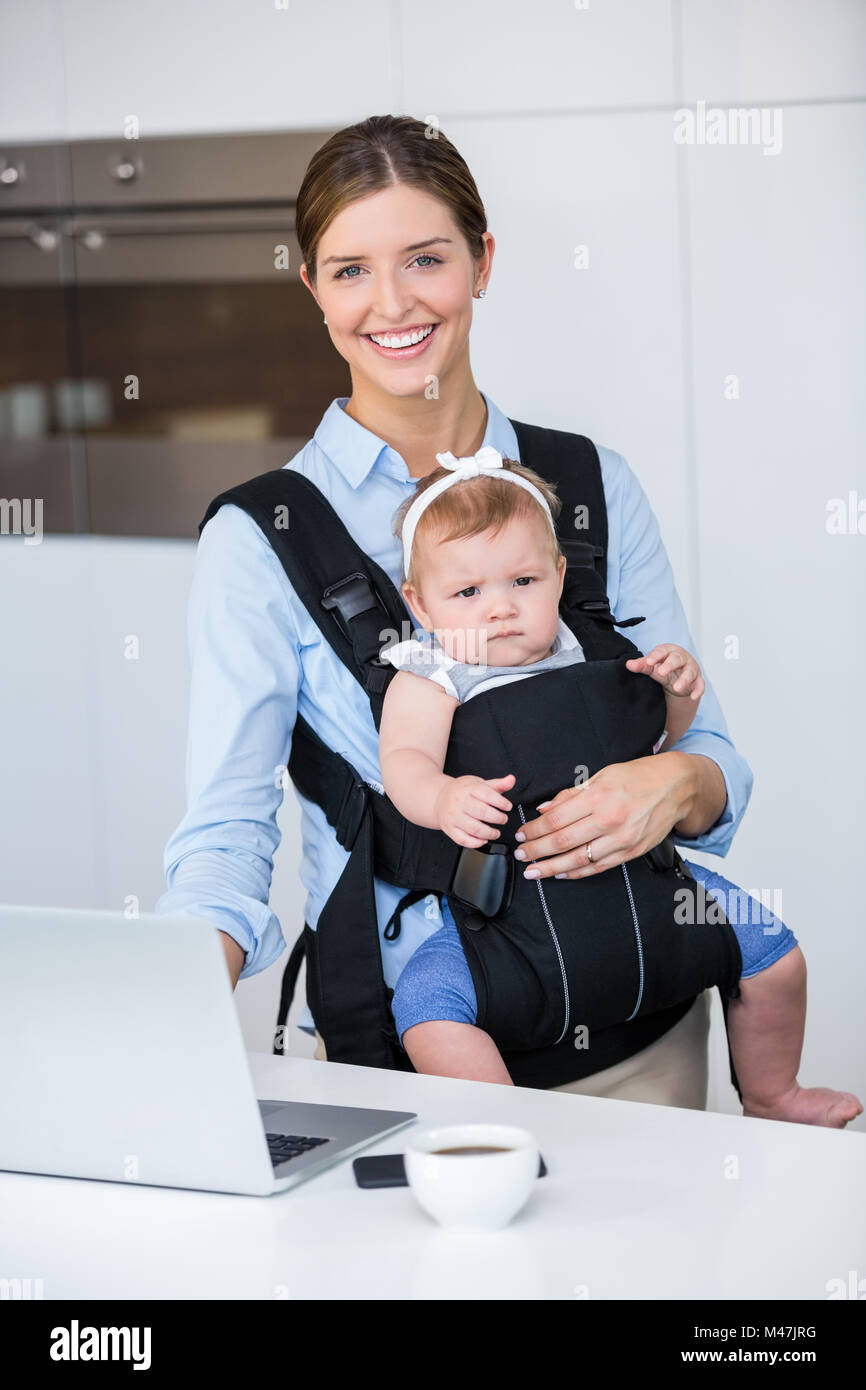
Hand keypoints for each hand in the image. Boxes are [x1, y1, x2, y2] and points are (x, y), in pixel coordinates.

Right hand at [435, 773, 515, 848]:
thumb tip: (511, 780)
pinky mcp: (449, 829)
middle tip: (503, 819)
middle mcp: (459, 802)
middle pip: (482, 812)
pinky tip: (483, 839)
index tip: (507, 806)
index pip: (487, 795)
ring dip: (490, 833)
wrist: (439, 798)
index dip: (501, 802)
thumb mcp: (479, 784)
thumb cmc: (461, 791)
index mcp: (468, 789)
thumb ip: (498, 784)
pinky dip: (476, 843)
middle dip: (498, 818)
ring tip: (496, 832)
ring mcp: (453, 817)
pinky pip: (463, 840)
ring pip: (474, 829)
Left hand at [512, 754, 695, 880]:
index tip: (521, 834)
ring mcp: (621, 839)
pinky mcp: (632, 852)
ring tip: (534, 872)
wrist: (677, 786)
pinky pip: (598, 867)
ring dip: (551, 867)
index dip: (534, 830)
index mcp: (598, 796)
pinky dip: (577, 872)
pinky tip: (561, 873)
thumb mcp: (602, 775)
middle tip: (521, 855)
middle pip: (562, 841)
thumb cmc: (638, 776)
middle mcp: (609, 819)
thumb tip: (544, 808)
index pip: (556, 819)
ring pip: (578, 859)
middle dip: (536, 850)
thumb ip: (571, 794)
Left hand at [625, 643, 704, 702]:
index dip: (655, 656)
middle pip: (677, 659)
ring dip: (684, 679)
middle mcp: (682, 658)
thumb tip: (628, 664)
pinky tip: (693, 697)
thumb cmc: (663, 666)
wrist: (677, 676)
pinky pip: (700, 685)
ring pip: (689, 672)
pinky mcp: (697, 680)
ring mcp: (691, 669)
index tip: (648, 662)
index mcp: (669, 651)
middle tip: (661, 673)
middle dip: (670, 665)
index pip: (662, 651)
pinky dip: (698, 690)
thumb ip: (642, 665)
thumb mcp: (652, 666)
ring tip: (676, 688)